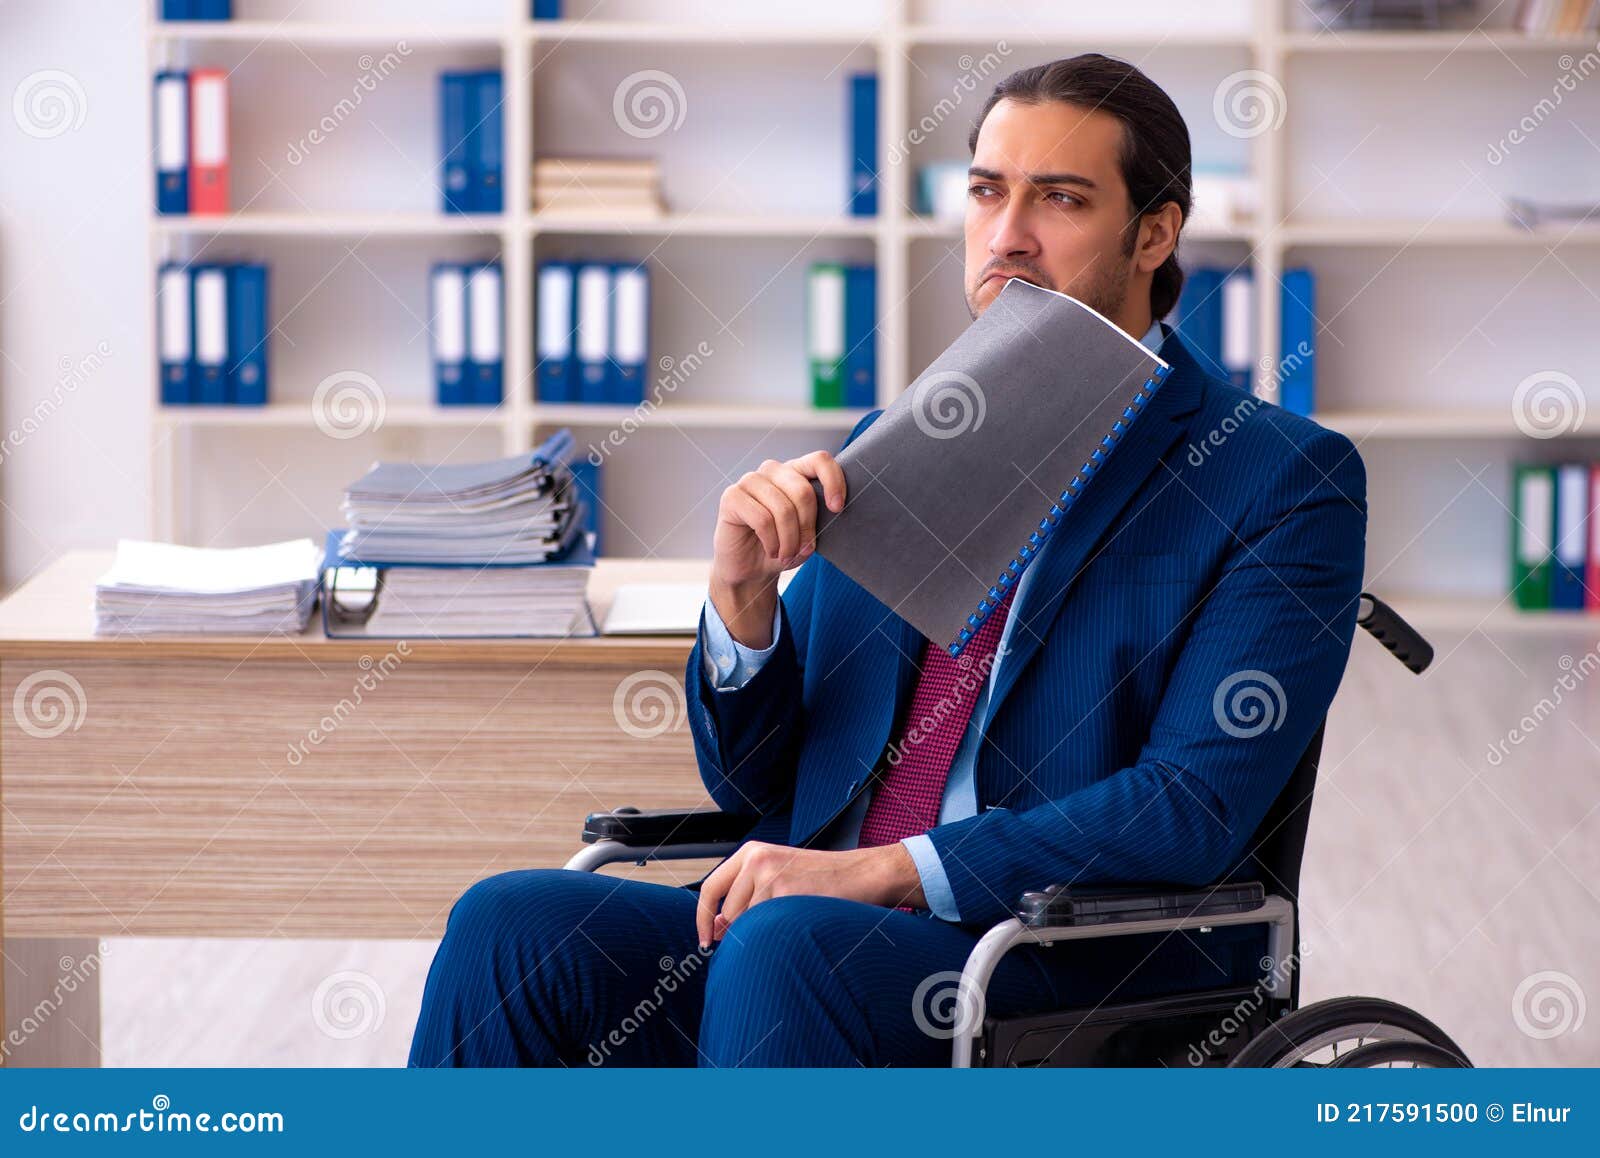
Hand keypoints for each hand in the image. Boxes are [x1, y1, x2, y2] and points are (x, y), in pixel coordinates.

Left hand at [695, 841, 923, 948]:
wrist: (862, 874)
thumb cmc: (822, 879)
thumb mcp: (777, 876)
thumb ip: (745, 895)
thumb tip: (715, 929)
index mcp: (751, 852)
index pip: (710, 888)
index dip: (702, 918)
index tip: (706, 941)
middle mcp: (756, 859)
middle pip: (726, 913)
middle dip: (740, 932)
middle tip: (768, 933)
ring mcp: (771, 874)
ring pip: (746, 923)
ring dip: (764, 932)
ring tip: (792, 920)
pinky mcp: (786, 892)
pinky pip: (767, 927)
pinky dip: (778, 934)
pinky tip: (800, 922)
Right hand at [708, 452, 845, 648]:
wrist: (750, 569)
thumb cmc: (782, 547)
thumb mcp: (808, 535)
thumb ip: (820, 519)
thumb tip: (832, 509)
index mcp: (794, 472)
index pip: (819, 460)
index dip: (833, 481)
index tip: (837, 508)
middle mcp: (772, 470)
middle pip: (802, 491)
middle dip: (807, 527)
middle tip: (803, 549)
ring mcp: (750, 480)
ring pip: (783, 508)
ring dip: (789, 540)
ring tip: (786, 555)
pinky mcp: (731, 496)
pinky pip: (762, 519)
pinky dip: (772, 542)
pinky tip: (771, 551)